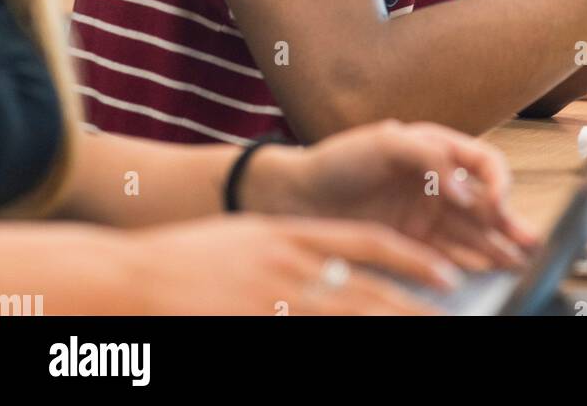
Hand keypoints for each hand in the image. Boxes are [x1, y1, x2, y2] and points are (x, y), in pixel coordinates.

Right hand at [130, 214, 449, 315]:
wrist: (135, 278)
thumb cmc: (191, 259)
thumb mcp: (251, 238)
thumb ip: (296, 250)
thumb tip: (341, 268)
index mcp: (292, 235)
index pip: (369, 245)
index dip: (413, 262)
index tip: (446, 276)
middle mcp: (290, 266)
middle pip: (368, 291)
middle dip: (414, 309)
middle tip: (452, 319)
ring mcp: (274, 301)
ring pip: (348, 316)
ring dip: (389, 325)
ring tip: (426, 334)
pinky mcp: (259, 324)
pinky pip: (310, 338)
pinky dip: (342, 343)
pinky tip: (366, 351)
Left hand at [248, 120, 537, 271]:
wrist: (298, 197)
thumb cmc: (339, 160)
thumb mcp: (383, 143)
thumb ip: (428, 157)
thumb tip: (466, 188)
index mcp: (437, 149)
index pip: (483, 162)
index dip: (496, 181)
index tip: (493, 201)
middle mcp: (439, 183)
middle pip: (485, 202)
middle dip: (510, 221)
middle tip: (530, 243)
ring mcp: (427, 215)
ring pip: (474, 232)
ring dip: (498, 246)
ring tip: (520, 263)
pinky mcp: (414, 244)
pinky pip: (451, 254)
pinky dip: (472, 263)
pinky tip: (488, 271)